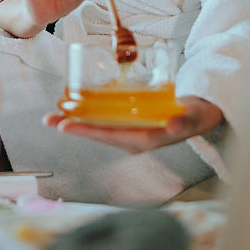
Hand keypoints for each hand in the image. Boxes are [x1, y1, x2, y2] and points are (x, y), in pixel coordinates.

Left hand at [42, 97, 223, 153]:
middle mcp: (134, 138)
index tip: (66, 126)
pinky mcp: (130, 124)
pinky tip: (74, 110)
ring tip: (52, 117)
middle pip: (98, 134)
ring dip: (76, 123)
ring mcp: (130, 132)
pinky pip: (105, 122)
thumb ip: (185, 121)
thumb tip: (173, 126)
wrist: (202, 114)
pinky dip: (88, 116)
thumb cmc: (197, 115)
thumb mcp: (194, 117)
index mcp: (145, 139)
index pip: (109, 136)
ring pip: (98, 128)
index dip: (86, 131)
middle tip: (48, 120)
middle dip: (73, 127)